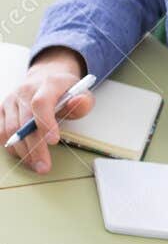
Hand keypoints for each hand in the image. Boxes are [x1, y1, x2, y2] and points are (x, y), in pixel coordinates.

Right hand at [0, 48, 91, 173]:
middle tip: (44, 166)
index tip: (53, 141)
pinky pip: (1, 131)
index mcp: (48, 84)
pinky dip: (11, 146)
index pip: (41, 103)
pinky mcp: (2, 109)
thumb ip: (83, 101)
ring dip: (23, 151)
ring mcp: (11, 100)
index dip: (45, 122)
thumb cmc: (65, 90)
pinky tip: (24, 155)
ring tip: (36, 164)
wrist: (46, 78)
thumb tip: (79, 102)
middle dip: (35, 147)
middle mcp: (25, 90)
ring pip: (11, 129)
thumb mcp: (82, 93)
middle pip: (25, 122)